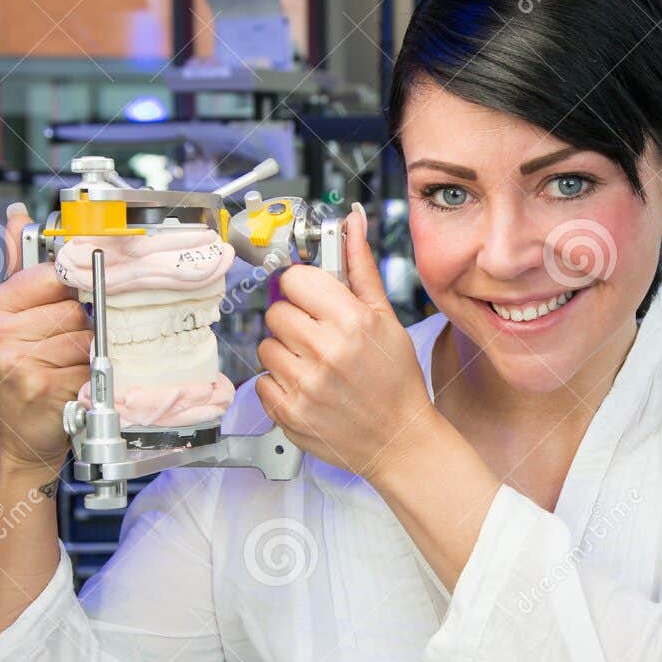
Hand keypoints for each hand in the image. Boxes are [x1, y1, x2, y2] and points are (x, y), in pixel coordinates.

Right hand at [0, 203, 91, 479]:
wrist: (20, 438)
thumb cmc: (21, 375)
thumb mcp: (12, 318)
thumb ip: (20, 266)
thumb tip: (19, 217)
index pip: (54, 276)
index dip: (74, 289)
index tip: (77, 300)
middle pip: (75, 310)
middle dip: (82, 329)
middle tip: (63, 348)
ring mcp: (18, 363)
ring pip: (87, 338)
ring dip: (88, 355)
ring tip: (66, 368)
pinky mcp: (42, 388)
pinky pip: (91, 368)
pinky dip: (91, 378)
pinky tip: (72, 386)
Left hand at [256, 204, 435, 481]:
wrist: (399, 440)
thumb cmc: (396, 380)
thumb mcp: (386, 319)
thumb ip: (360, 269)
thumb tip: (351, 221)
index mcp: (352, 321)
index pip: (295, 280)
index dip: (302, 288)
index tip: (313, 300)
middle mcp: (327, 351)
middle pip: (276, 312)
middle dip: (294, 322)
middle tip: (318, 338)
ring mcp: (306, 385)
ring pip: (266, 346)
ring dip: (285, 353)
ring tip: (315, 366)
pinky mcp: (290, 413)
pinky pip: (262, 381)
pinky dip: (280, 384)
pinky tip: (307, 388)